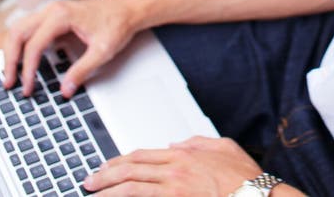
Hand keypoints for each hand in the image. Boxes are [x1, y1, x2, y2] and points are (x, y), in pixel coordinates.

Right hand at [3, 0, 141, 97]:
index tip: (27, 87)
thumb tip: (65, 90)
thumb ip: (82, 71)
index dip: (28, 69)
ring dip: (13, 49)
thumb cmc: (118, 23)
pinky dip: (22, 43)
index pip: (35, 44)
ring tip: (12, 73)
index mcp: (62, 15)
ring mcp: (53, 10)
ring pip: (20, 27)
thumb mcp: (102, 51)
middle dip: (10, 58)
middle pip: (18, 32)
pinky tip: (24, 60)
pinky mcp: (55, 15)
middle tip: (9, 82)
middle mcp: (53, 9)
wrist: (129, 8)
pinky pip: (30, 27)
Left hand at [83, 136, 261, 195]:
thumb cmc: (245, 178)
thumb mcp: (223, 147)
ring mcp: (174, 189)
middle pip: (131, 169)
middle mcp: (175, 169)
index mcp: (184, 154)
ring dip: (108, 192)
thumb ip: (197, 143)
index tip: (105, 168)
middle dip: (105, 175)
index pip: (142, 155)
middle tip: (88, 182)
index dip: (119, 161)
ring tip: (92, 196)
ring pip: (131, 188)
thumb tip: (176, 144)